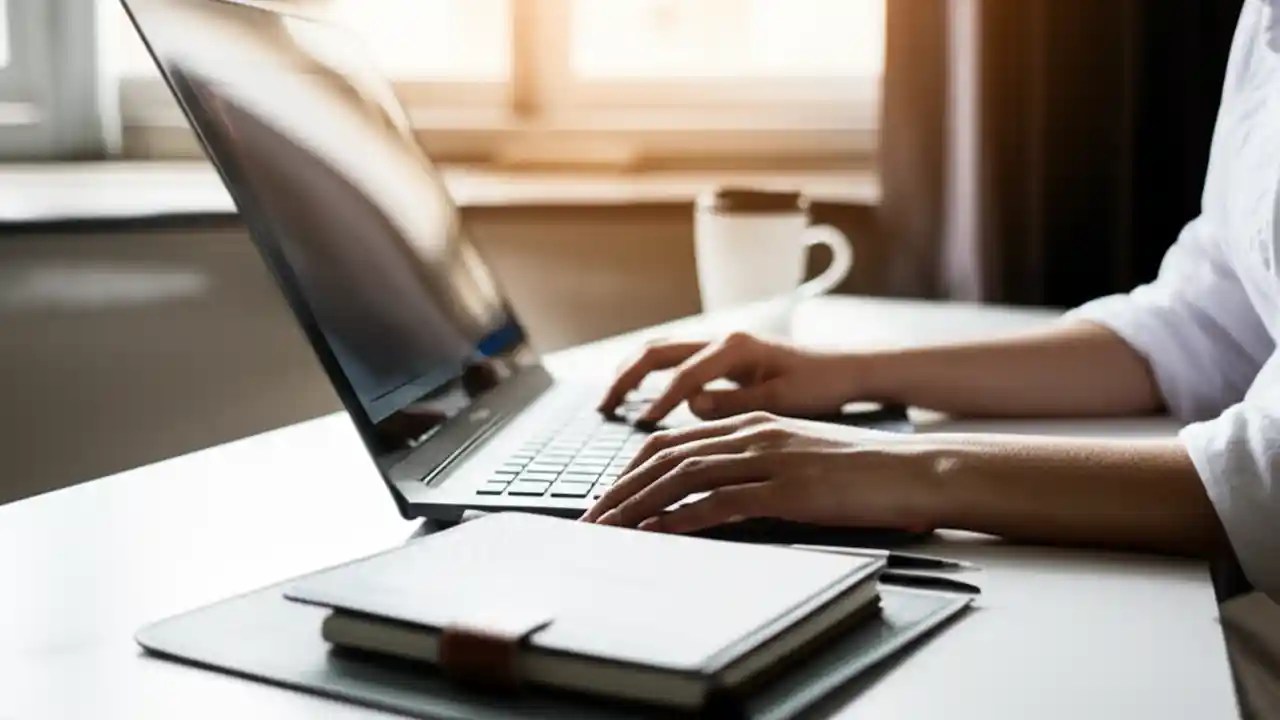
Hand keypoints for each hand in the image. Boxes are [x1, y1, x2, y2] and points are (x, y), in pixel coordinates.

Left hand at [579, 411, 937, 533]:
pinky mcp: (786, 489)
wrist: (912, 470)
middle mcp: (753, 435)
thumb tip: (715, 494)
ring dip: (638, 505)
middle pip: (667, 455)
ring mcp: (768, 460)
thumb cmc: (861, 471)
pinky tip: (656, 534)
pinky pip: (719, 502)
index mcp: (753, 424)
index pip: (675, 440)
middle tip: (591, 516)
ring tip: (608, 529)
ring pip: (684, 477)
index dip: (633, 468)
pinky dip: (680, 518)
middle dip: (621, 488)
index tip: (608, 494)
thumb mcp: (797, 458)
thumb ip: (755, 466)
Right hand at [597, 332, 866, 424]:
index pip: (685, 375)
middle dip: (627, 377)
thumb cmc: (821, 385)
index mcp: (736, 347)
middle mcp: (723, 340)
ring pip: (662, 353)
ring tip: (610, 401)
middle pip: (658, 352)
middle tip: (603, 406)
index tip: (643, 427)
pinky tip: (641, 400)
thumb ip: (734, 403)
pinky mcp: (723, 359)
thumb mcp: (782, 400)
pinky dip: (652, 378)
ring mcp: (720, 347)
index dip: (661, 401)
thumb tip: (690, 406)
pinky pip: (675, 363)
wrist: (847, 369)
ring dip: (633, 374)